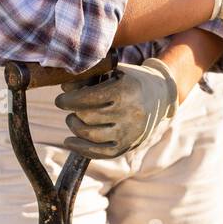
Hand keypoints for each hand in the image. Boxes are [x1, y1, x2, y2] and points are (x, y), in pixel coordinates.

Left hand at [56, 58, 177, 158]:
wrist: (162, 96)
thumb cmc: (132, 80)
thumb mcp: (115, 71)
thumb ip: (90, 76)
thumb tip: (64, 86)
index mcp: (126, 90)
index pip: (88, 98)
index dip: (69, 100)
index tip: (60, 100)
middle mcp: (129, 112)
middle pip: (87, 116)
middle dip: (73, 112)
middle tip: (70, 107)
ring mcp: (130, 131)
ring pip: (90, 134)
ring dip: (75, 127)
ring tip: (74, 119)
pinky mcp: (128, 145)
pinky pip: (100, 153)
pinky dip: (81, 148)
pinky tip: (70, 141)